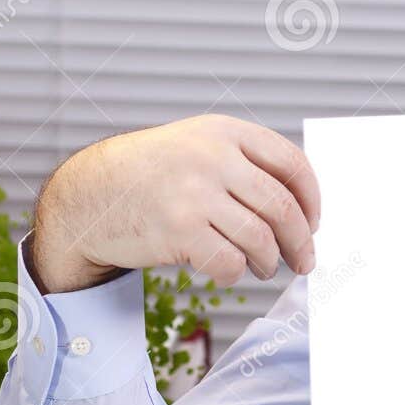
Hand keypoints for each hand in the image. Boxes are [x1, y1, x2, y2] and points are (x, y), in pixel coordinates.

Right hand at [30, 114, 320, 293]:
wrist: (89, 193)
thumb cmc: (152, 174)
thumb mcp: (198, 145)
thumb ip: (246, 163)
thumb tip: (303, 208)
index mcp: (225, 132)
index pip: (292, 163)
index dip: (312, 198)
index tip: (314, 222)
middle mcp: (212, 158)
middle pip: (282, 207)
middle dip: (301, 241)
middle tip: (304, 260)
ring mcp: (194, 194)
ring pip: (261, 238)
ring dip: (270, 260)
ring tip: (266, 266)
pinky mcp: (178, 230)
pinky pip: (229, 261)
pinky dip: (237, 272)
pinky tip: (233, 270)